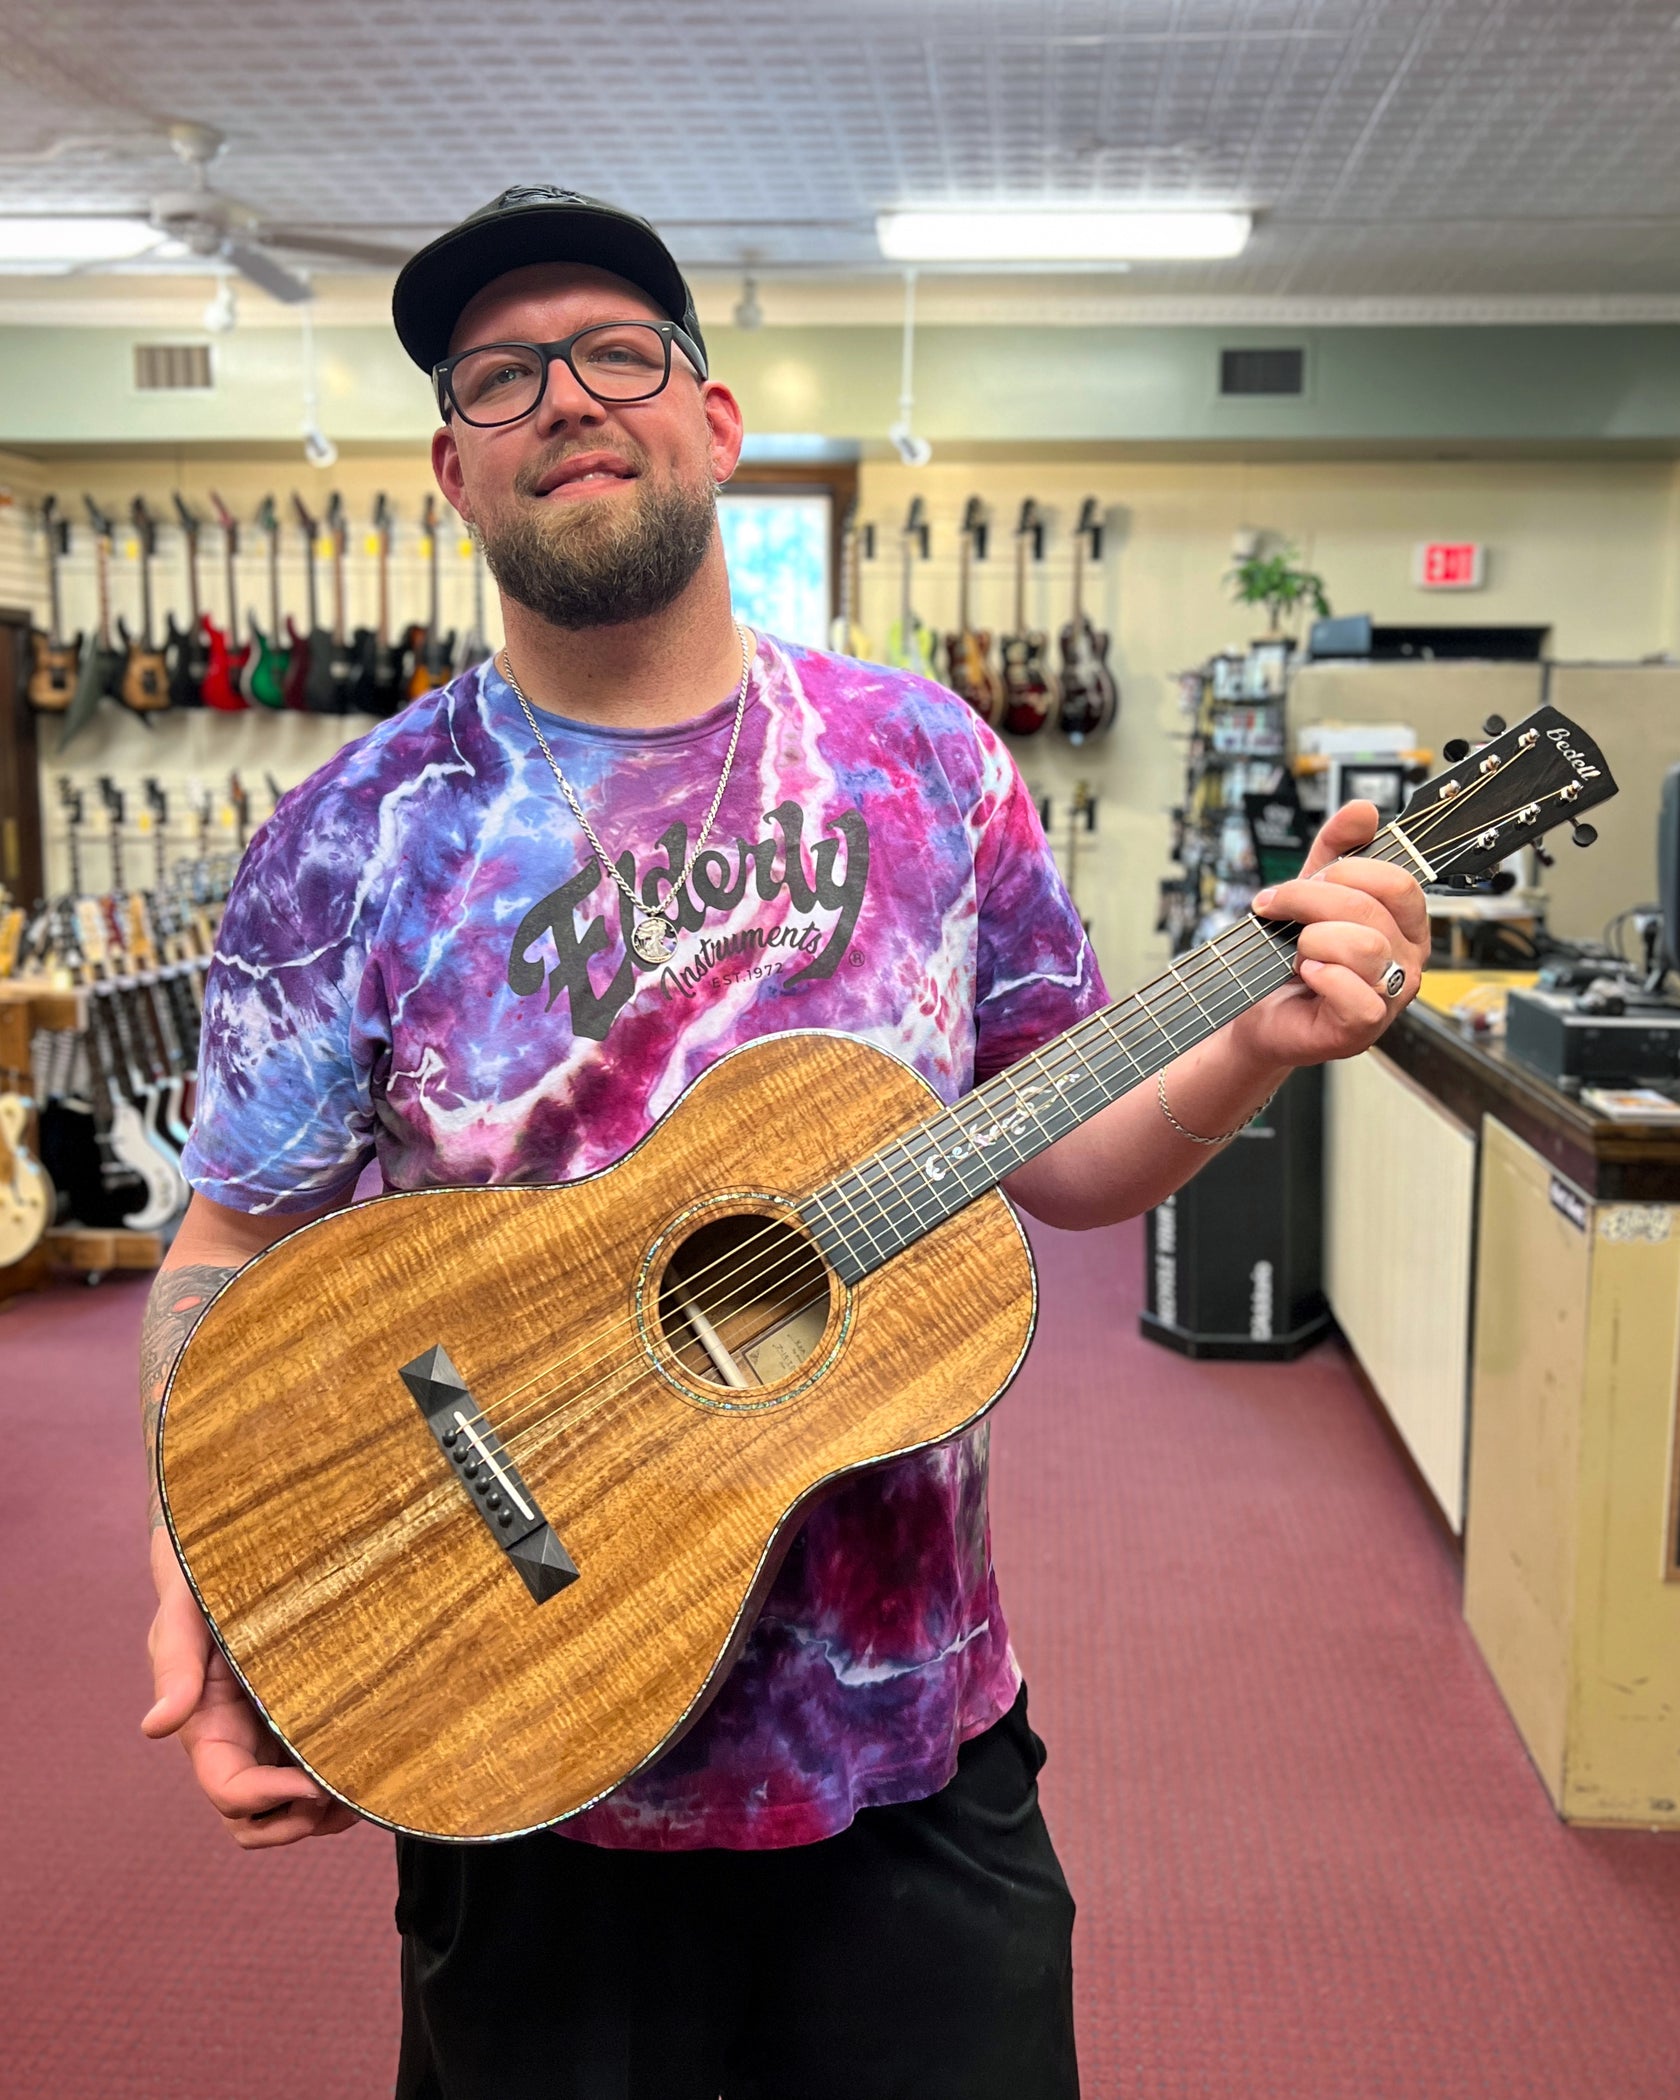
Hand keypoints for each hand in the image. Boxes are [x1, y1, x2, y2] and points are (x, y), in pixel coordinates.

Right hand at [142, 1529, 357, 1849]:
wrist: (238, 1558)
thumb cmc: (205, 1586)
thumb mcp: (185, 1619)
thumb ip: (174, 1668)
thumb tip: (154, 1727)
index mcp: (208, 1730)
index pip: (230, 1792)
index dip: (269, 1798)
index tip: (313, 1783)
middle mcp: (239, 1746)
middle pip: (258, 1821)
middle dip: (299, 1822)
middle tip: (345, 1794)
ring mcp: (272, 1740)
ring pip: (291, 1810)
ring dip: (325, 1816)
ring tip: (368, 1792)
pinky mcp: (305, 1724)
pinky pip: (319, 1775)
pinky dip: (343, 1787)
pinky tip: (375, 1767)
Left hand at [1229, 801, 1428, 1070]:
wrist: (1261, 1012)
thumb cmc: (1290, 958)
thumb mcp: (1311, 893)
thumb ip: (1336, 850)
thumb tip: (1362, 810)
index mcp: (1404, 923)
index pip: (1397, 881)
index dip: (1344, 871)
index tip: (1303, 880)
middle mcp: (1407, 959)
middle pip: (1370, 908)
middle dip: (1310, 900)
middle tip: (1277, 909)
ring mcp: (1391, 995)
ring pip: (1364, 946)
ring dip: (1313, 940)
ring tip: (1296, 951)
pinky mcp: (1366, 1026)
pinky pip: (1356, 993)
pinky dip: (1320, 976)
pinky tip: (1306, 976)